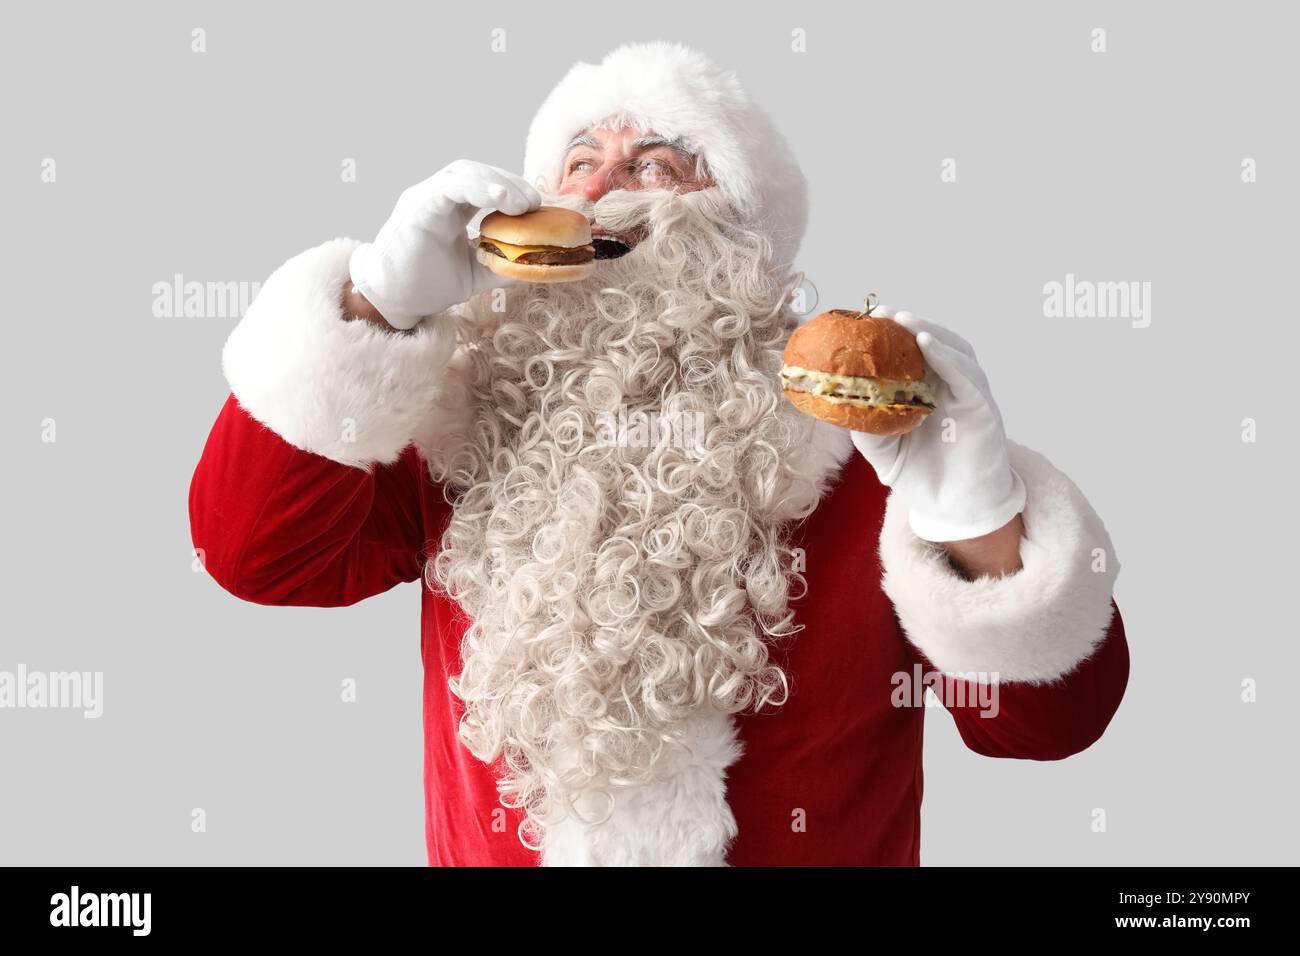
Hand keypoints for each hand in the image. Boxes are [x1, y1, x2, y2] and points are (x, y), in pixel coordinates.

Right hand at [348, 160, 541, 329]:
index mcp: (452, 207)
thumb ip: (505, 264)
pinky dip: (475, 187)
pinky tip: (499, 198)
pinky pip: (446, 188)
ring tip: (521, 203)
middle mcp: (437, 197)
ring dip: (496, 182)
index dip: (513, 188)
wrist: (392, 300)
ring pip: (463, 173)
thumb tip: (540, 261)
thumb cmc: (428, 284)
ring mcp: (424, 199)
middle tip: (534, 203)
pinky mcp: (416, 208)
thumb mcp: (477, 273)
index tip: (537, 207)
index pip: (486, 184)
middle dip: (509, 182)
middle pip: (478, 172)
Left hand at [850, 308, 1025, 542]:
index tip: (871, 318)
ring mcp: (970, 398)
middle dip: (913, 325)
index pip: (916, 354)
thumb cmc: (924, 477)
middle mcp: (953, 389)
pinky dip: (950, 360)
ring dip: (931, 334)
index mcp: (930, 392)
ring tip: (906, 323)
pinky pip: (968, 379)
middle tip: (886, 313)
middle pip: (938, 344)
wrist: (956, 512)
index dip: (897, 334)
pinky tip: (929, 346)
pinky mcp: (984, 412)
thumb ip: (866, 428)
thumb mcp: (885, 452)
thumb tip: (839, 403)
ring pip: (957, 354)